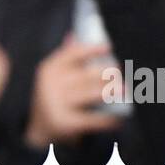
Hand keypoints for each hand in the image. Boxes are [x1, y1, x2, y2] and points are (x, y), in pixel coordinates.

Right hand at [26, 34, 122, 148]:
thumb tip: (74, 34)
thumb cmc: (54, 98)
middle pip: (89, 74)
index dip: (93, 49)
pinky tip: (118, 120)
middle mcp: (51, 85)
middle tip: (122, 74)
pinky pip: (93, 119)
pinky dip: (108, 120)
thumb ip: (65, 57)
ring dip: (112, 92)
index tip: (109, 47)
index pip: (73, 53)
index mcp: (49, 69)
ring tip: (125, 90)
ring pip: (94, 93)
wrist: (39, 131)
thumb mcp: (54, 77)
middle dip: (109, 74)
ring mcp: (56, 104)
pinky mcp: (65, 123)